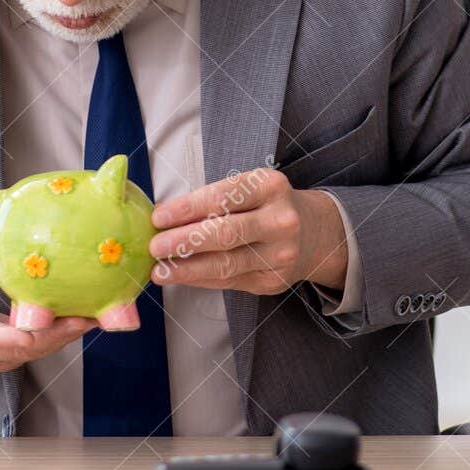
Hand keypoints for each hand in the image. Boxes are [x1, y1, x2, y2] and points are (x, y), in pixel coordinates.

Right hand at [0, 230, 95, 374]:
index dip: (10, 334)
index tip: (31, 328)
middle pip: (22, 347)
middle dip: (58, 333)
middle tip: (88, 314)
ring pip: (34, 352)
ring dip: (66, 335)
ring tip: (96, 314)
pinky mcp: (6, 359)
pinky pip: (36, 350)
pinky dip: (59, 336)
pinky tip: (80, 317)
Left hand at [148, 169, 347, 297]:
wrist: (314, 233)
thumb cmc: (266, 206)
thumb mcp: (250, 189)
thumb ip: (214, 201)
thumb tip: (164, 219)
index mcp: (270, 187)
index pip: (223, 197)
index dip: (187, 208)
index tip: (158, 217)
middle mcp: (279, 220)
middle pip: (226, 233)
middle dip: (184, 241)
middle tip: (155, 246)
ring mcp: (279, 254)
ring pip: (227, 264)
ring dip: (187, 269)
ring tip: (160, 270)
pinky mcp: (272, 281)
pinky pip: (230, 282)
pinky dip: (201, 279)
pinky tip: (181, 277)